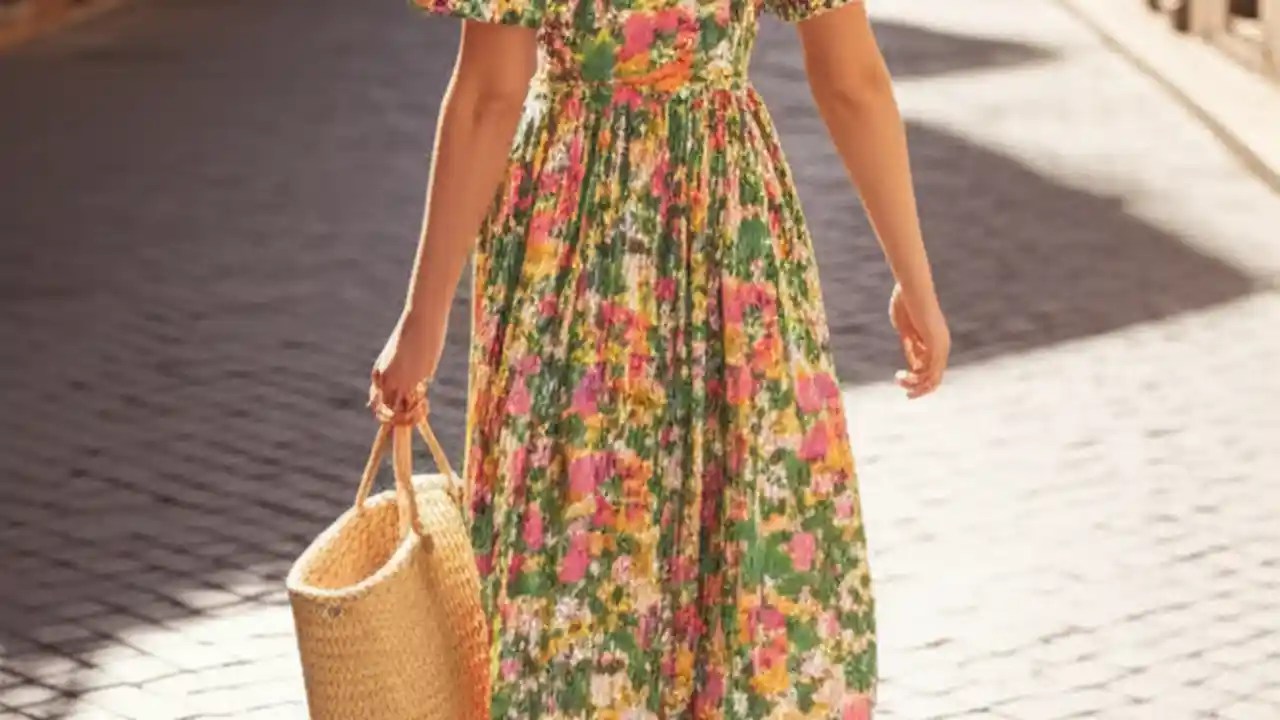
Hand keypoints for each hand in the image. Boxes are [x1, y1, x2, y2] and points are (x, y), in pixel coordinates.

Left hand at [368, 309, 445, 423]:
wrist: (421, 319)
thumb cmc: (416, 332)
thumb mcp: (405, 355)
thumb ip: (406, 372)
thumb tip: (420, 386)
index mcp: (378, 373)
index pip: (377, 402)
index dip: (389, 412)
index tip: (403, 409)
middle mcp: (384, 380)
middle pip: (384, 413)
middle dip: (399, 420)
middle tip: (416, 415)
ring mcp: (397, 382)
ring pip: (397, 414)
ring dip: (410, 419)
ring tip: (423, 410)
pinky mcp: (411, 381)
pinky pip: (412, 407)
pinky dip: (419, 411)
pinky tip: (426, 405)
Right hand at [889, 282, 949, 398]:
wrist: (911, 289)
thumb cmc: (906, 304)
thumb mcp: (907, 332)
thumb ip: (911, 348)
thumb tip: (914, 366)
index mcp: (935, 341)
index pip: (932, 369)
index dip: (916, 378)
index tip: (898, 376)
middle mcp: (942, 346)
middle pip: (935, 378)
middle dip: (918, 388)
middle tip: (904, 393)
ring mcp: (941, 346)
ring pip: (933, 379)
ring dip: (915, 386)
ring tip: (899, 381)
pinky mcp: (936, 346)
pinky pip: (929, 372)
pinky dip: (916, 379)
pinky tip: (902, 375)